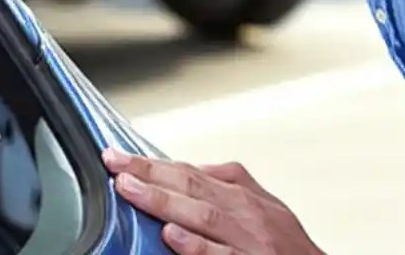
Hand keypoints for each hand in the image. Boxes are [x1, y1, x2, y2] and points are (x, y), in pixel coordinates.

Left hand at [103, 149, 324, 254]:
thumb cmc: (288, 247)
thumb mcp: (265, 206)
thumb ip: (229, 183)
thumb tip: (190, 167)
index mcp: (243, 195)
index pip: (188, 172)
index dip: (150, 164)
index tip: (117, 157)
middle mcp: (246, 213)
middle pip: (191, 187)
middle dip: (149, 175)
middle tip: (115, 167)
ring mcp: (249, 242)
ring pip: (203, 216)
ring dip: (163, 201)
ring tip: (131, 191)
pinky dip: (196, 245)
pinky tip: (172, 235)